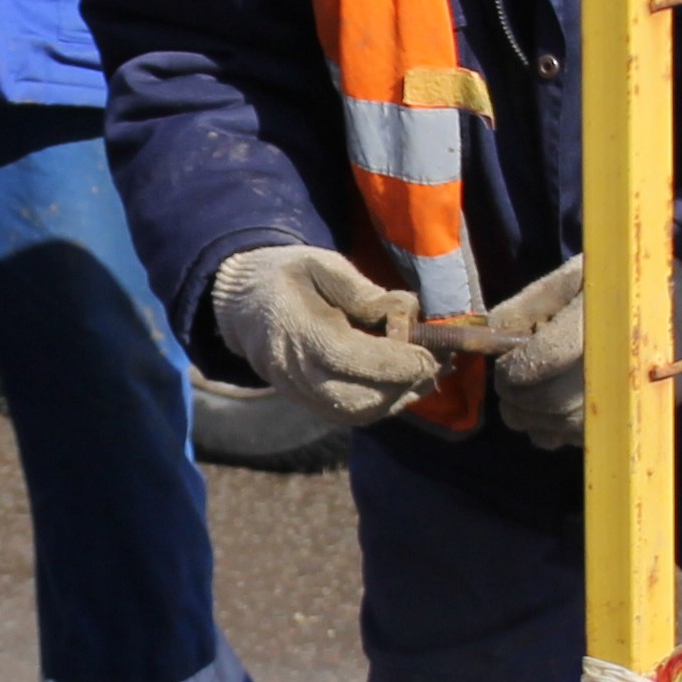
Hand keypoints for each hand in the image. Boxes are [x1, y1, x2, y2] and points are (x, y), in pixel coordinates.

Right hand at [207, 243, 439, 424]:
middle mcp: (294, 370)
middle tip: (436, 362)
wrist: (245, 304)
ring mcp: (298, 392)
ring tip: (425, 371)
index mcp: (297, 329)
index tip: (430, 355)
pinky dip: (383, 404)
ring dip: (398, 398)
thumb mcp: (323, 265)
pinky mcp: (307, 403)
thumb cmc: (289, 276)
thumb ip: (362, 291)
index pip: (349, 358)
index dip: (395, 362)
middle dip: (404, 384)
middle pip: (356, 398)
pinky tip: (403, 382)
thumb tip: (404, 315)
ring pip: (356, 414)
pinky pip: (350, 416)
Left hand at [472, 256, 681, 450]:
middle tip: (510, 383)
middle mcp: (622, 369)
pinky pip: (581, 441)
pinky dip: (557, 430)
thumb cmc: (622, 285)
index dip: (512, 370)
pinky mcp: (638, 422)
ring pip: (560, 430)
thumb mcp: (574, 277)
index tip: (506, 365)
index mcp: (606, 324)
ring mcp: (633, 402)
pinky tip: (559, 405)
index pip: (541, 362)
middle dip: (517, 398)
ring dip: (533, 417)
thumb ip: (527, 306)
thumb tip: (486, 338)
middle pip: (547, 404)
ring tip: (531, 393)